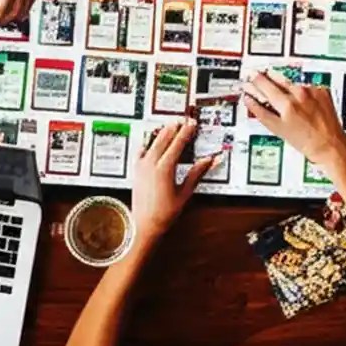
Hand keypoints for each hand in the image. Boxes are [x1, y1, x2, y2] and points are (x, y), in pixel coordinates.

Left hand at [131, 120, 214, 245]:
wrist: (144, 225)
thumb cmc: (164, 213)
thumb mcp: (184, 193)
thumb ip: (196, 174)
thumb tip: (209, 161)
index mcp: (164, 168)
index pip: (177, 143)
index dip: (186, 132)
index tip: (192, 124)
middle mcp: (151, 164)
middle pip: (164, 138)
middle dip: (175, 128)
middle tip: (183, 120)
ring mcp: (141, 166)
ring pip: (152, 142)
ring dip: (162, 132)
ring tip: (170, 125)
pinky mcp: (136, 170)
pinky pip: (141, 150)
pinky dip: (147, 143)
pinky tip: (150, 141)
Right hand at [241, 71, 345, 167]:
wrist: (331, 145)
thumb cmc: (307, 142)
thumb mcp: (278, 129)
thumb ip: (260, 112)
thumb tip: (249, 100)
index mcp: (287, 103)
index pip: (264, 83)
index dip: (254, 80)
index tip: (249, 78)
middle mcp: (300, 93)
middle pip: (277, 78)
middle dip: (267, 79)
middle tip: (260, 81)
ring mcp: (312, 90)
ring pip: (291, 83)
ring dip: (285, 87)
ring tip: (285, 101)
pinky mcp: (322, 90)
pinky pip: (306, 87)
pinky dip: (301, 92)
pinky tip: (302, 103)